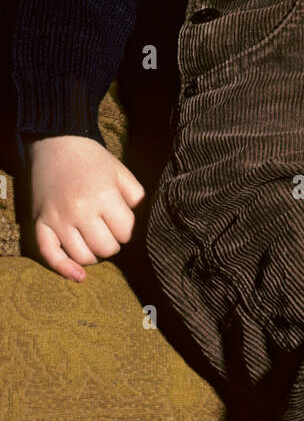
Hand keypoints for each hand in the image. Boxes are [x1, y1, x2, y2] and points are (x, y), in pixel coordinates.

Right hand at [25, 135, 145, 281]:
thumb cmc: (94, 161)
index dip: (127, 230)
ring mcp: (58, 219)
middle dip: (113, 243)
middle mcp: (80, 210)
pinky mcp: (41, 224)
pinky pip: (50, 255)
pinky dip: (64, 269)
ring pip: (83, 256)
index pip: (126, 233)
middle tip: (109, 230)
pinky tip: (79, 276)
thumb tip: (144, 226)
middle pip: (106, 248)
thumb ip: (137, 199)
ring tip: (95, 239)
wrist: (57, 144)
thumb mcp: (122, 173)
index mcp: (104, 196)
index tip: (122, 221)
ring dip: (94, 254)